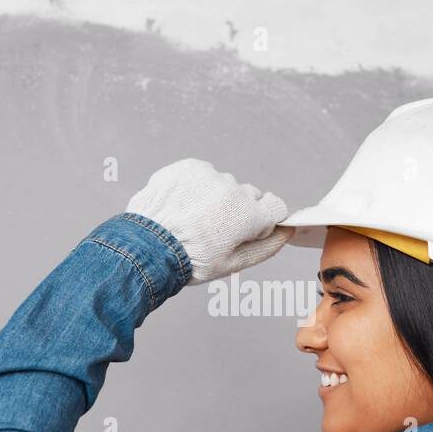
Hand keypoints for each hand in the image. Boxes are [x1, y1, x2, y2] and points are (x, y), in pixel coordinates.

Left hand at [126, 158, 293, 284]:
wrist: (147, 246)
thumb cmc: (187, 260)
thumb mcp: (233, 264)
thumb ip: (267, 246)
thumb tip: (286, 233)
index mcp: (248, 214)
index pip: (276, 206)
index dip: (264, 220)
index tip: (250, 228)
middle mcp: (233, 189)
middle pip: (249, 196)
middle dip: (238, 210)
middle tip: (214, 230)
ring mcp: (210, 175)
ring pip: (225, 184)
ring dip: (215, 198)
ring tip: (193, 219)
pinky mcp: (190, 167)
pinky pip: (203, 175)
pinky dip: (196, 187)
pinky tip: (183, 206)